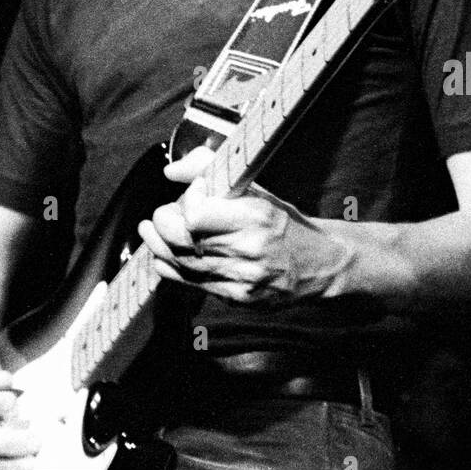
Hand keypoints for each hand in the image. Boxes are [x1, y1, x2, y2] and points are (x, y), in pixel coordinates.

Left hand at [137, 146, 352, 303]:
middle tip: (162, 213)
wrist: (318, 265)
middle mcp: (247, 250)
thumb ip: (211, 171)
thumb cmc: (285, 223)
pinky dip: (171, 267)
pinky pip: (189, 283)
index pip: (195, 214)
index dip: (186, 200)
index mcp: (254, 217)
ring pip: (180, 264)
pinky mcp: (236, 298)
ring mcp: (241, 279)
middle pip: (181, 240)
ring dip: (158, 244)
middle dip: (162, 223)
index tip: (193, 192)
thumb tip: (172, 171)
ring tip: (152, 230)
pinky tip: (166, 255)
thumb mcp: (257, 189)